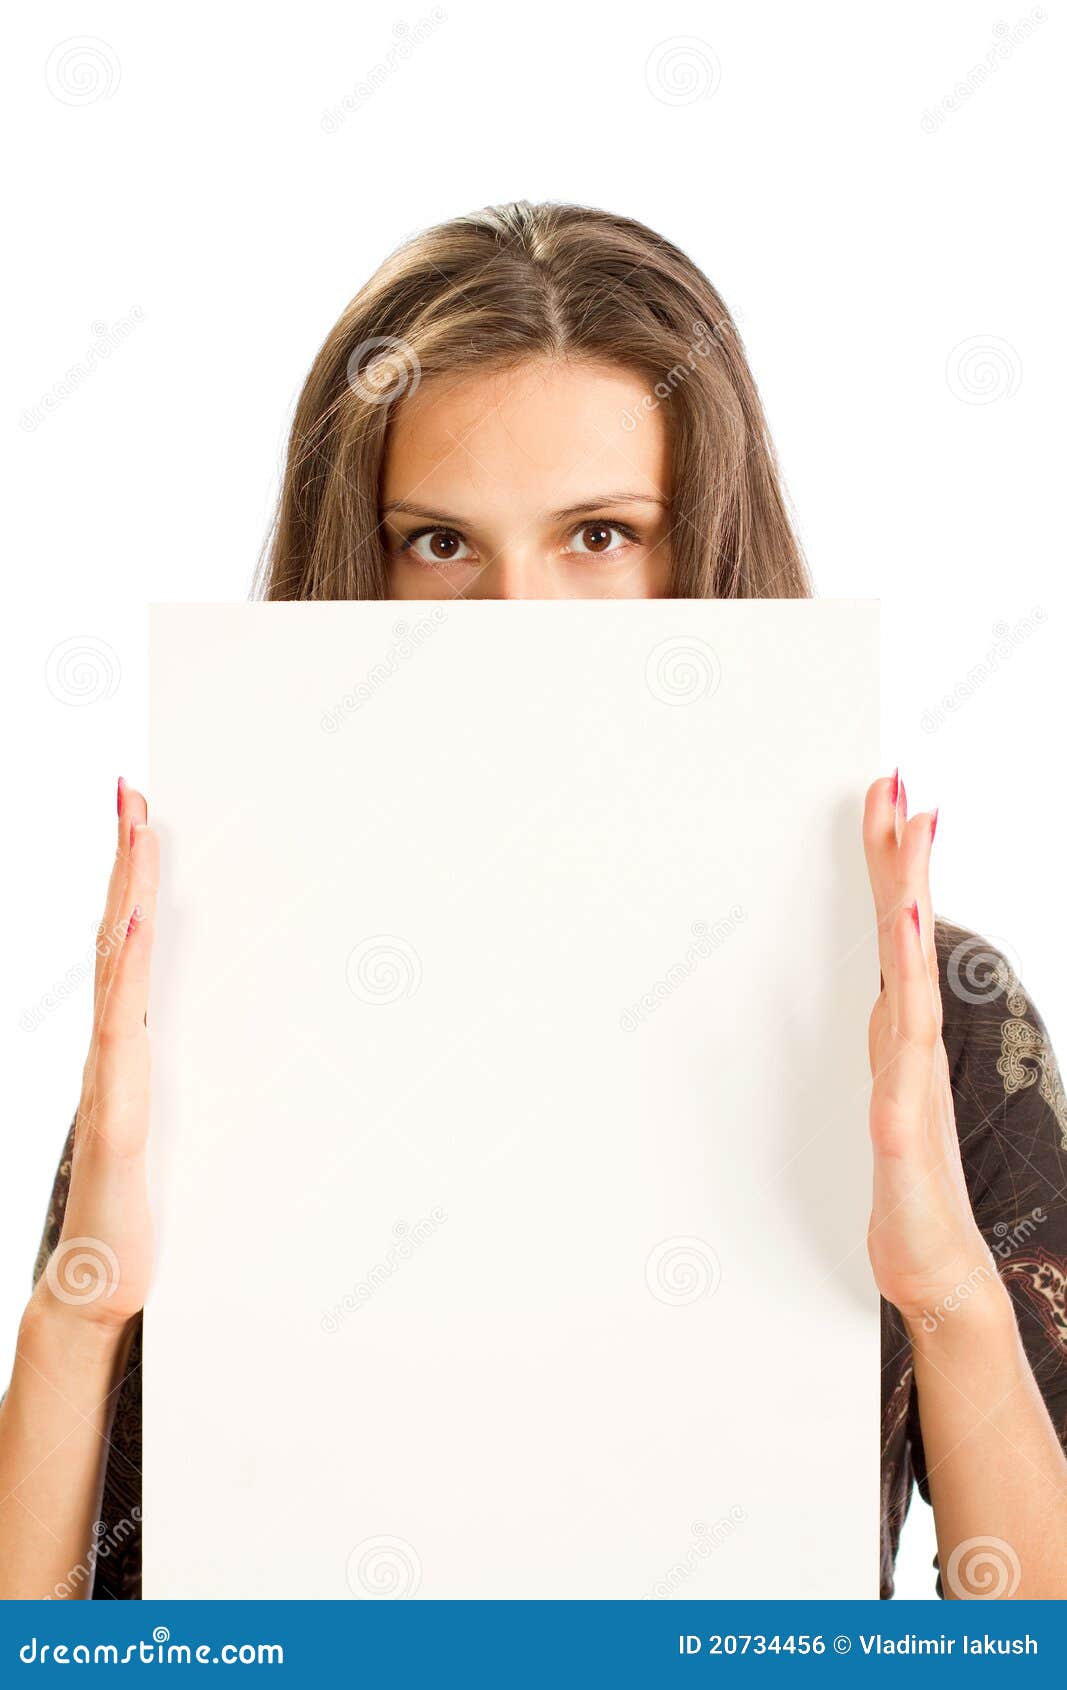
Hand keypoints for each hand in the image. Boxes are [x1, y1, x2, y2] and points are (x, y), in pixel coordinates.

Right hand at [30, 778, 158, 1332]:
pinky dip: (126, 970)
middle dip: (123, 860)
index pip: (125, 941)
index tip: (135, 816)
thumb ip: (148, 1075)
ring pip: (117, 968)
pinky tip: (135, 922)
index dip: (129, 877)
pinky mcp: (116, 1112)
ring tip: (134, 830)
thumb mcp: (148, 1121)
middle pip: (116, 936)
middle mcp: (109, 1047)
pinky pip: (120, 1027)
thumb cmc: (122, 1204)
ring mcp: (108, 1076)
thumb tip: (161, 1031)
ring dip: (126, 895)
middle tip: (127, 789)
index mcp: (121, 1043)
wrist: (97, 1283)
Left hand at [862, 773, 998, 1334]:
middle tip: (898, 779)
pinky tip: (905, 950)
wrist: (940, 1277)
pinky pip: (908, 1044)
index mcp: (906, 1034)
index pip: (896, 933)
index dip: (894, 866)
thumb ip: (895, 1048)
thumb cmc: (916, 1192)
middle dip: (901, 854)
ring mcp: (915, 1078)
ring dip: (911, 900)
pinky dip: (908, 988)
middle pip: (905, 934)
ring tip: (914, 831)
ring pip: (912, 972)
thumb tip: (892, 998)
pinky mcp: (906, 1122)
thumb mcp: (894, 1103)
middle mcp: (914, 1044)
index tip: (890, 799)